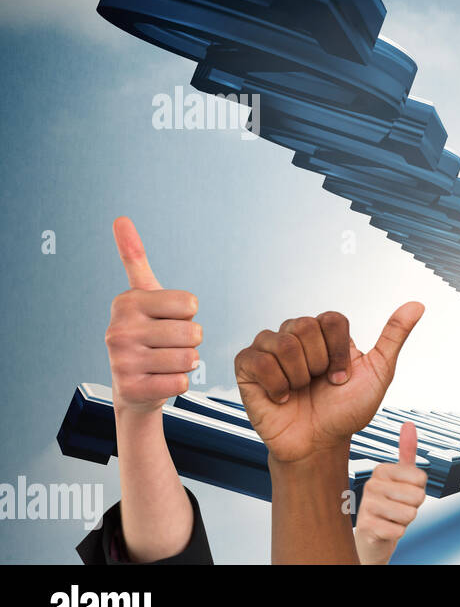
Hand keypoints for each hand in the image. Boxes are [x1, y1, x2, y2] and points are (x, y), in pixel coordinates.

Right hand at [106, 217, 201, 415]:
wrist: (133, 386)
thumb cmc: (147, 334)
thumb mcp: (144, 295)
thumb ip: (134, 258)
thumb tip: (120, 218)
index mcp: (127, 301)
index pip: (191, 303)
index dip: (188, 314)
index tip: (167, 320)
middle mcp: (118, 329)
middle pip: (193, 331)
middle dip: (190, 341)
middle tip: (167, 345)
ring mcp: (121, 361)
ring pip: (190, 358)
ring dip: (186, 362)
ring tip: (164, 362)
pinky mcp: (131, 389)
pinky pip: (182, 382)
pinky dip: (179, 383)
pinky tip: (160, 380)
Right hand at [235, 302, 423, 462]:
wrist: (319, 445)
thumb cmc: (347, 411)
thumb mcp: (378, 373)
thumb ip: (394, 336)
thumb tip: (417, 304)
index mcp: (326, 333)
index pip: (332, 319)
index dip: (340, 351)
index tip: (342, 377)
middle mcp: (297, 335)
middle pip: (306, 326)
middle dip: (319, 364)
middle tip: (319, 385)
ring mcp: (270, 348)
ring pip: (282, 341)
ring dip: (298, 375)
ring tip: (300, 391)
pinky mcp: (247, 367)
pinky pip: (257, 359)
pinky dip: (275, 384)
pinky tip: (282, 398)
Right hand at [355, 422, 427, 564]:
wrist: (373, 534)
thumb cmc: (391, 502)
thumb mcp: (401, 476)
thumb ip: (407, 452)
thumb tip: (408, 424)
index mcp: (381, 470)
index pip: (421, 478)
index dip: (419, 490)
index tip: (404, 493)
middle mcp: (371, 484)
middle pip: (417, 497)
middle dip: (413, 507)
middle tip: (399, 507)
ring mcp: (366, 506)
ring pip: (409, 514)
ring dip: (405, 521)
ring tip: (392, 518)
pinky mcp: (366, 527)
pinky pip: (399, 530)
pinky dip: (396, 533)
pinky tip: (385, 529)